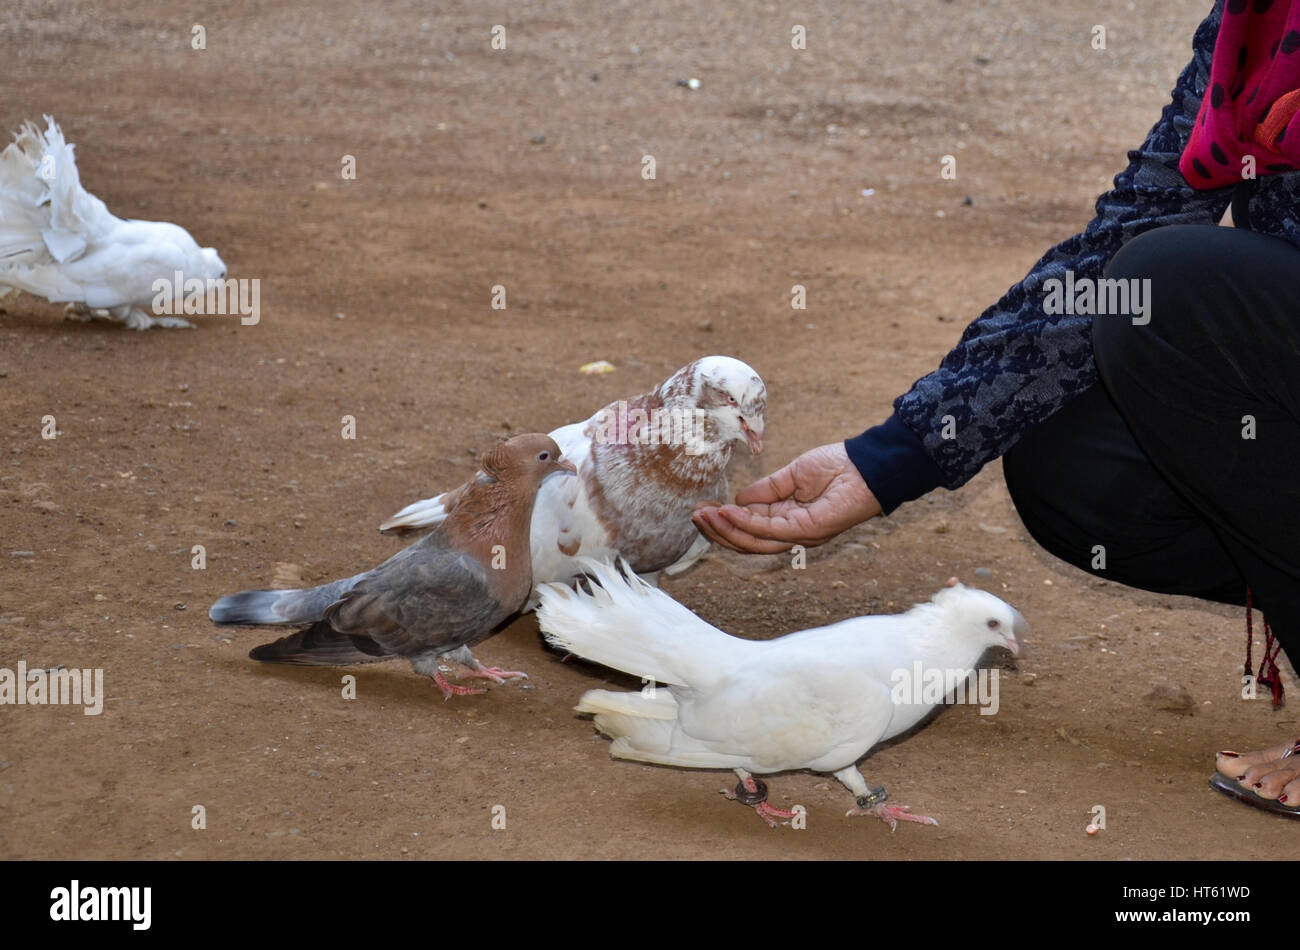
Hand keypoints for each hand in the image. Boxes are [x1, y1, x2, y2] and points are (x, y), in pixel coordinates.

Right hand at [692, 442, 881, 552]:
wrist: (866, 465)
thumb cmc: (837, 467)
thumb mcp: (792, 475)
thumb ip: (766, 489)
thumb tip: (738, 500)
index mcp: (787, 520)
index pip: (749, 529)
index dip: (724, 521)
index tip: (701, 509)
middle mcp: (791, 533)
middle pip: (747, 541)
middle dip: (718, 530)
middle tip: (695, 516)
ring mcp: (800, 535)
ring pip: (754, 541)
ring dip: (725, 529)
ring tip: (704, 516)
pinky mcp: (808, 531)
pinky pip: (770, 531)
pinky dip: (746, 523)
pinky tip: (727, 511)